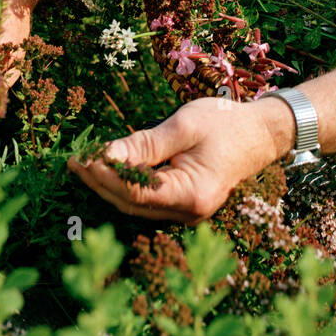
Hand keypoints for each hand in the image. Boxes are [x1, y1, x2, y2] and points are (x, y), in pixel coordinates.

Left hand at [67, 96, 293, 223]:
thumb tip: (106, 156)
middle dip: (100, 182)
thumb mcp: (183, 126)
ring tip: (84, 163)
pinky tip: (110, 168)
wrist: (260, 133)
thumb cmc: (225, 123)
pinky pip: (148, 199)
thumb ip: (144, 145)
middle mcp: (189, 212)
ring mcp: (188, 211)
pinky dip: (127, 184)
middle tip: (74, 161)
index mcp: (192, 194)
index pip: (136, 192)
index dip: (105, 177)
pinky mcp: (184, 203)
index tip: (82, 158)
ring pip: (137, 204)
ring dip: (109, 185)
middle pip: (132, 204)